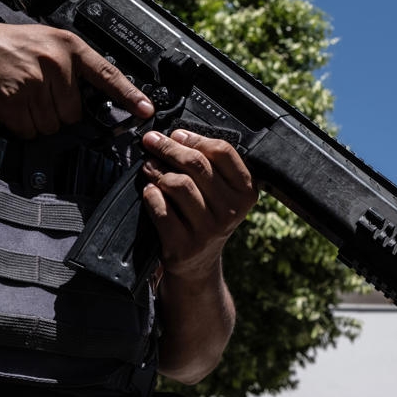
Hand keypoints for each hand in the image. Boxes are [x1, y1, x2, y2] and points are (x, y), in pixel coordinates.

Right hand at [0, 19, 153, 137]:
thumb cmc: (2, 45)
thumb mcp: (45, 43)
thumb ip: (71, 66)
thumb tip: (95, 96)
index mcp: (68, 46)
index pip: (107, 73)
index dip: (129, 95)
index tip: (145, 110)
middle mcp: (56, 62)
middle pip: (75, 113)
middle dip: (56, 111)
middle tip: (36, 93)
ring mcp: (35, 82)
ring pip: (54, 125)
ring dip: (38, 120)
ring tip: (21, 96)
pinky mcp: (15, 100)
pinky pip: (31, 130)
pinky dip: (21, 126)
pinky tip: (11, 107)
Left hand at [141, 129, 257, 280]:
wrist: (198, 262)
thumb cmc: (208, 216)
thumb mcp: (223, 192)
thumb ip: (211, 165)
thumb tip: (177, 136)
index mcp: (246, 192)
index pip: (223, 152)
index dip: (195, 138)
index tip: (177, 134)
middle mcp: (231, 211)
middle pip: (196, 164)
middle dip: (169, 148)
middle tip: (152, 142)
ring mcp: (208, 229)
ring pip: (177, 184)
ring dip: (157, 171)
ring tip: (150, 167)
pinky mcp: (184, 244)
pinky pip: (160, 208)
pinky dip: (150, 195)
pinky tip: (150, 191)